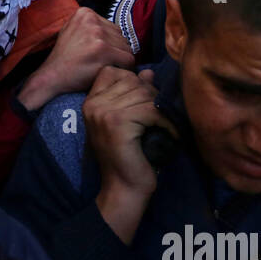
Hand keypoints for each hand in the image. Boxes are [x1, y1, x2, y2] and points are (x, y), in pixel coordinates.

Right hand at [17, 8, 134, 111]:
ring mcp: (97, 34)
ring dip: (119, 61)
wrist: (52, 76)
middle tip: (100, 63)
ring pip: (127, 48)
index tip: (97, 55)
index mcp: (85, 12)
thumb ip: (91, 26)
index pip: (113, 29)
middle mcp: (92, 20)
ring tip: (102, 67)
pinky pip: (129, 60)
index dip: (110, 45)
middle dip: (115, 52)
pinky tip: (109, 71)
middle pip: (122, 37)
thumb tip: (116, 31)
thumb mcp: (72, 31)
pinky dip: (123, 68)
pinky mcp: (103, 50)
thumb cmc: (65, 58)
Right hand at [84, 67, 176, 243]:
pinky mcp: (117, 122)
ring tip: (165, 126)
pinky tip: (170, 134)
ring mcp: (103, 112)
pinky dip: (166, 122)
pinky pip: (151, 110)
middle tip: (159, 118)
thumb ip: (134, 94)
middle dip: (152, 96)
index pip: (112, 71)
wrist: (123, 188)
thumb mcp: (128, 120)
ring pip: (144, 94)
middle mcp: (93, 104)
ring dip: (160, 110)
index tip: (144, 102)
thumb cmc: (128, 155)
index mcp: (90, 102)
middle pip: (133, 81)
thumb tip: (148, 72)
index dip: (133, 81)